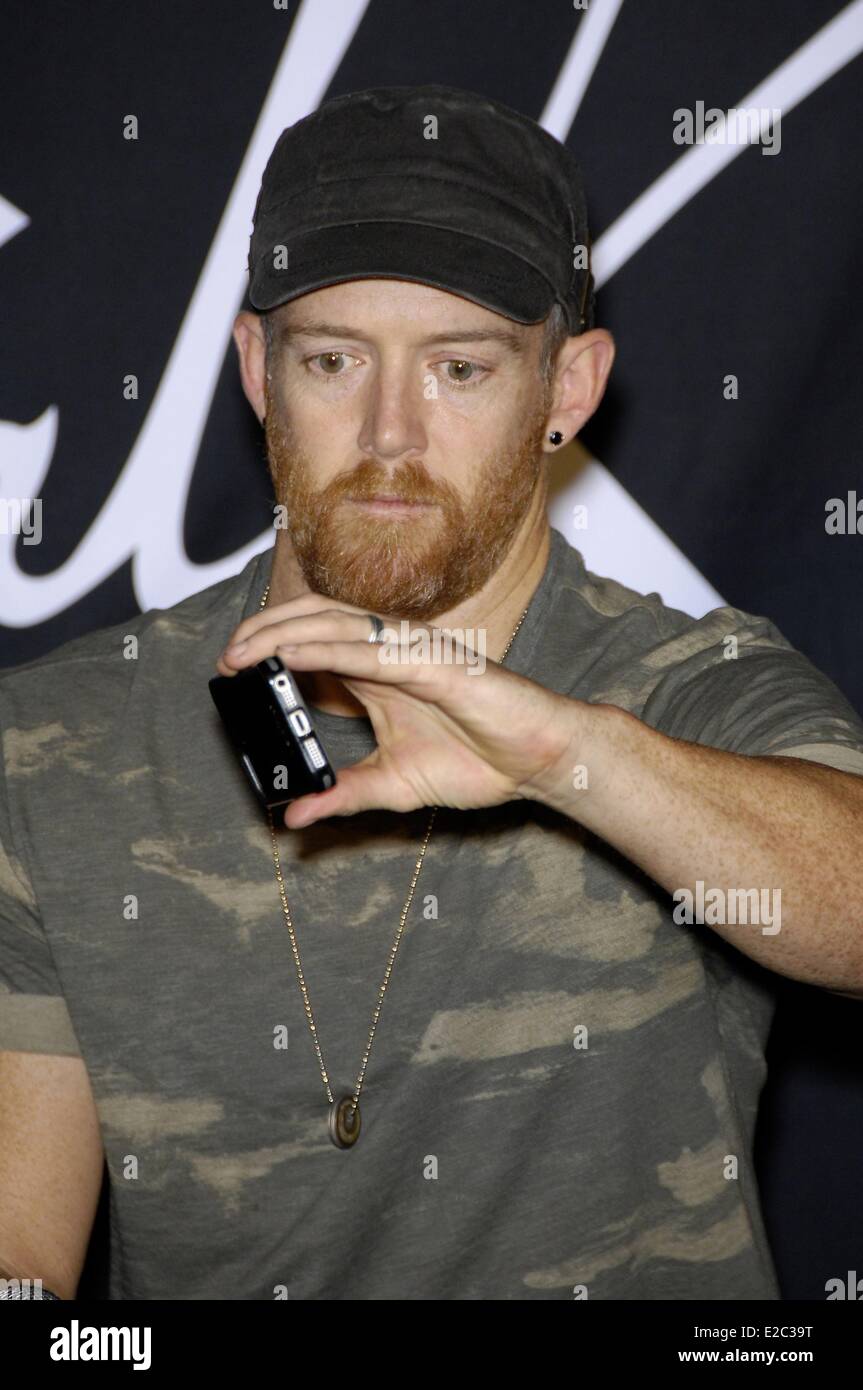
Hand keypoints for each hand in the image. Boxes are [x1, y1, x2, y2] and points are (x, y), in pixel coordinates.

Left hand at [215, 593, 579, 827]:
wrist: (537, 761)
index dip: (269, 647)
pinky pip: (369, 649)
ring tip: (243, 650)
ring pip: (333, 624)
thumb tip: (292, 815)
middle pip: (313, 621)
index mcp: (377, 674)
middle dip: (263, 632)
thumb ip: (342, 795)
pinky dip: (323, 648)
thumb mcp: (392, 786)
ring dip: (281, 633)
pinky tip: (289, 655)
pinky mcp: (432, 663)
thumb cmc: (478, 762)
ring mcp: (410, 653)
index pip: (312, 642)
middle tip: (225, 659)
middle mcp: (389, 654)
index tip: (231, 670)